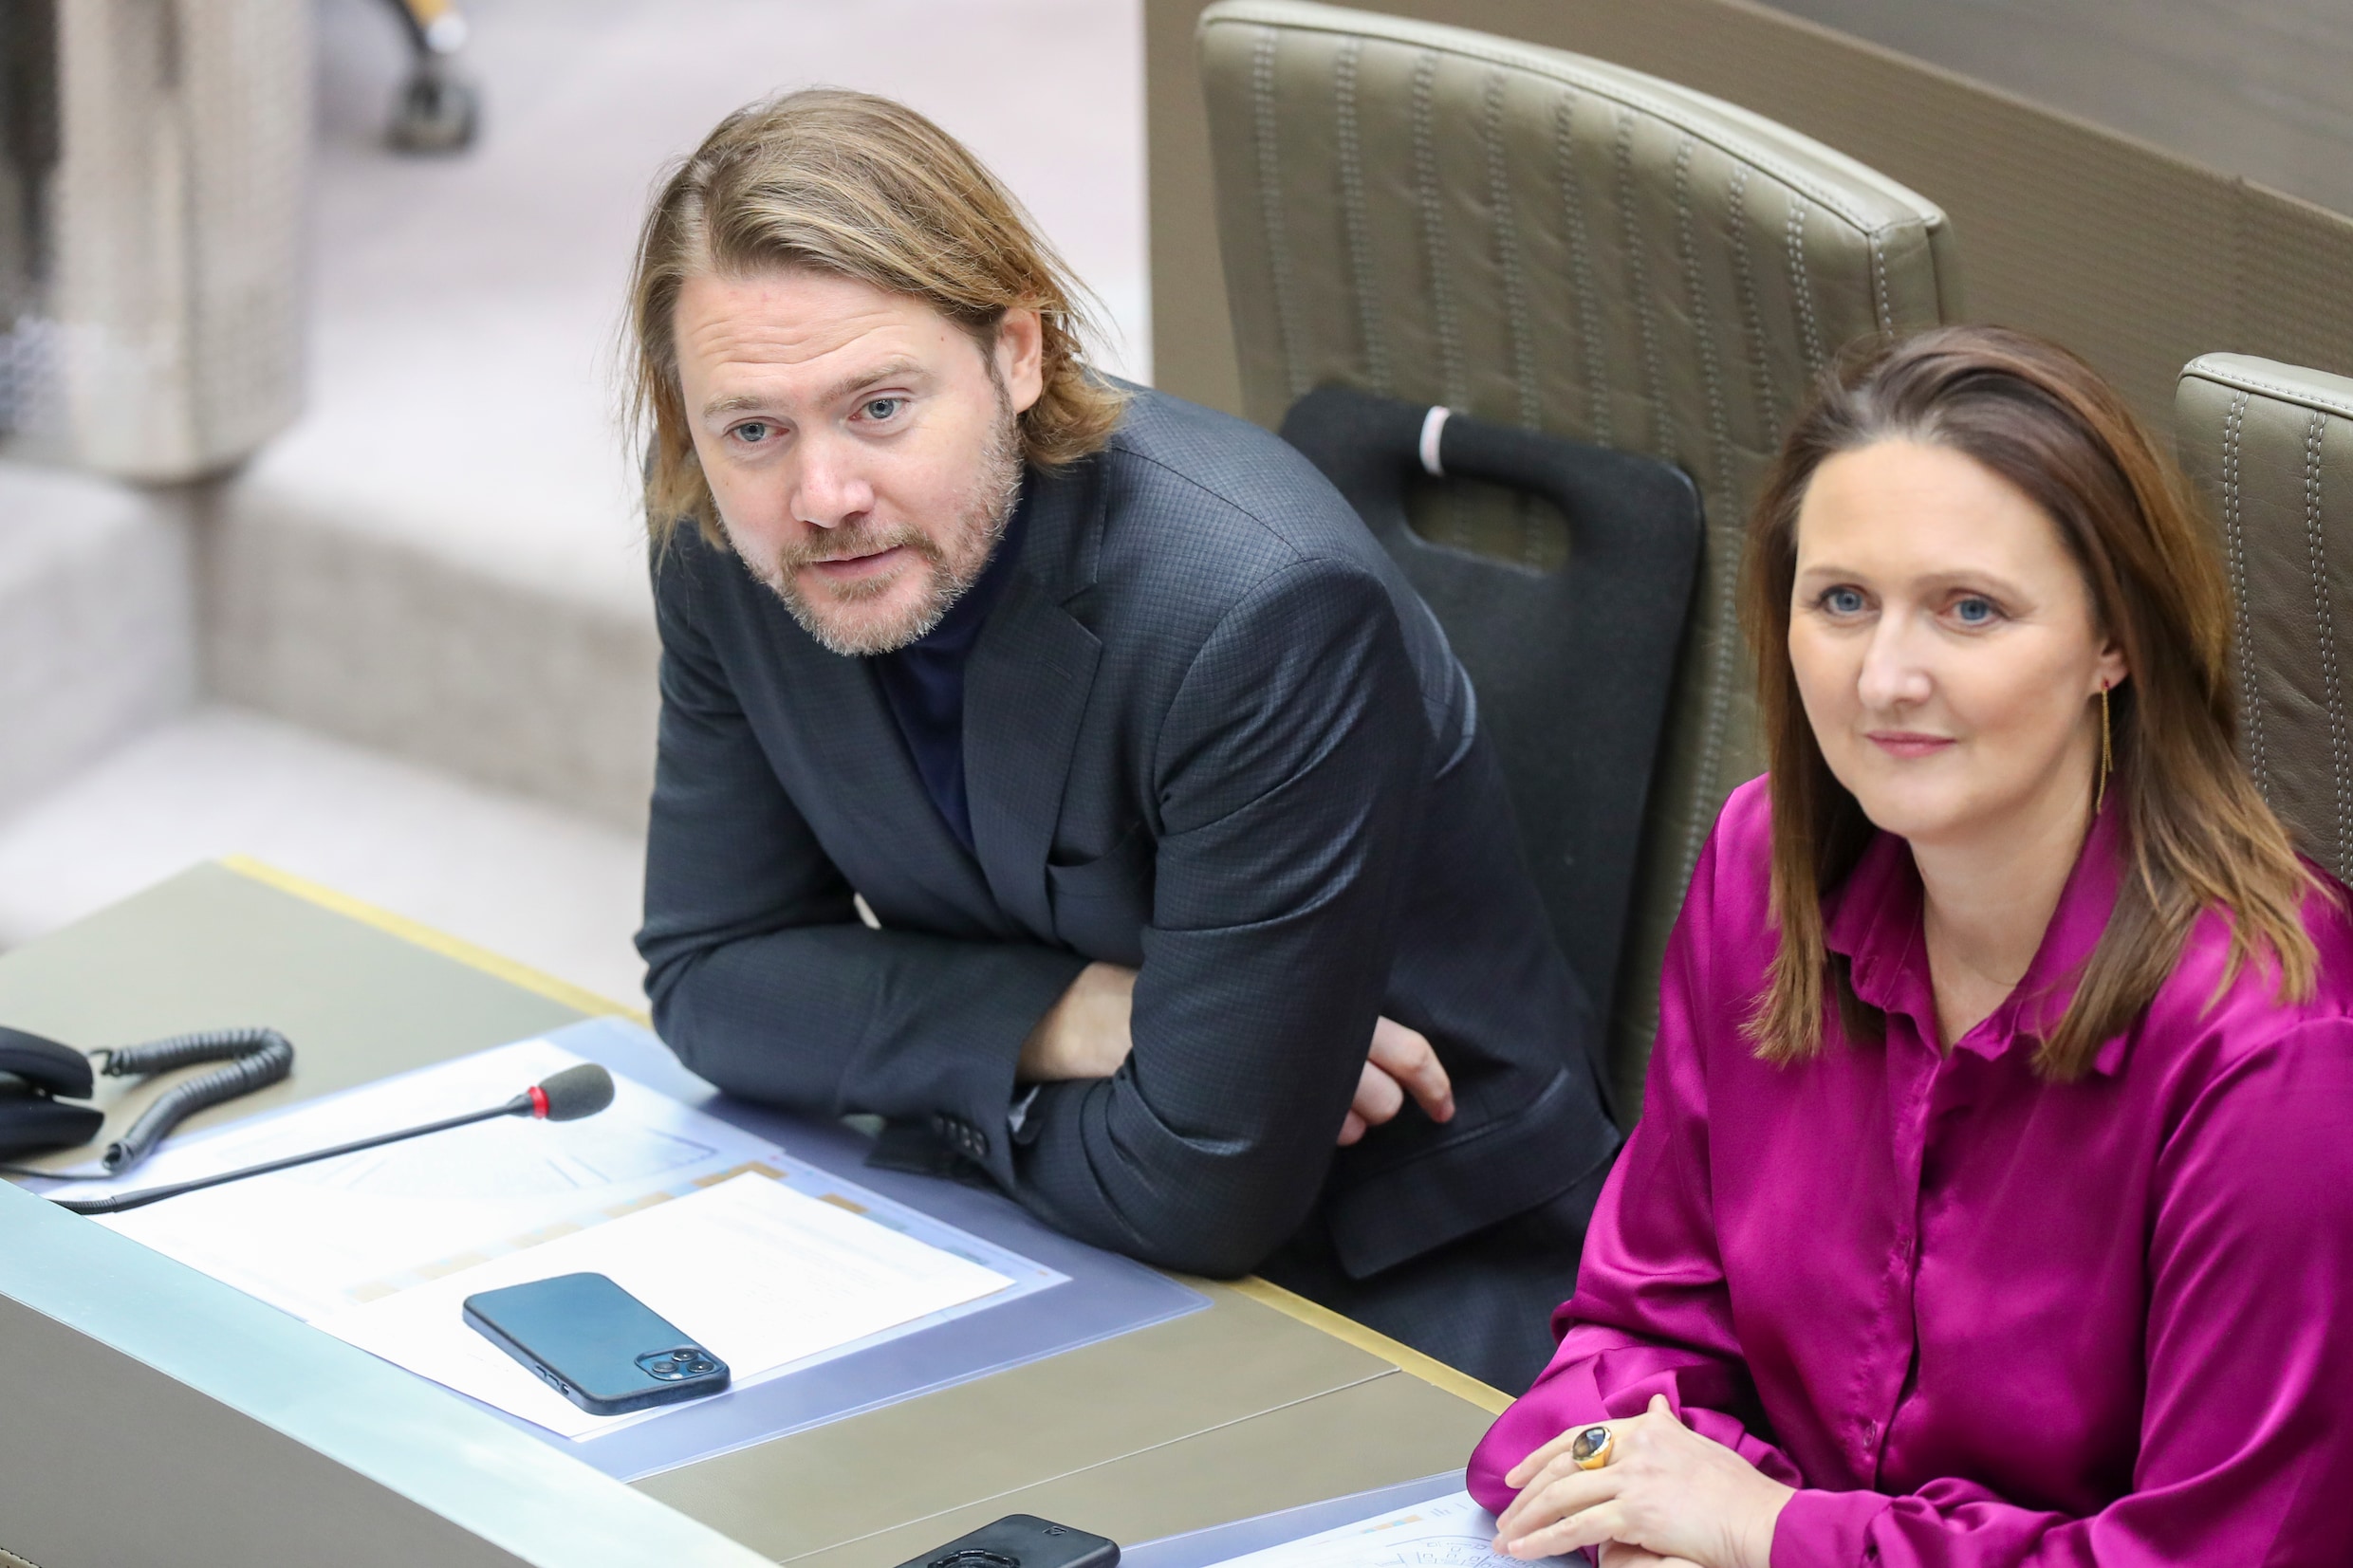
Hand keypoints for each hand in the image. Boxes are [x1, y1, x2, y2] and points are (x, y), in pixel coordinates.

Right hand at [1018, 971, 1453, 1150]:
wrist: (1094, 1018)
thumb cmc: (1174, 1002)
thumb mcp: (1247, 996)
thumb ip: (1303, 1019)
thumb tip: (1360, 1083)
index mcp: (1307, 997)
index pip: (1398, 1042)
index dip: (1432, 1077)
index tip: (1445, 1104)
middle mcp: (1296, 1029)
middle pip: (1376, 1089)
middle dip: (1368, 1105)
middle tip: (1340, 1105)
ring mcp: (1266, 1067)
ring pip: (1341, 1117)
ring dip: (1335, 1124)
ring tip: (1300, 1110)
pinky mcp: (1234, 1097)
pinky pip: (1292, 1133)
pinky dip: (1297, 1136)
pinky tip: (1279, 1125)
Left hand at [1492, 1396, 1791, 1567]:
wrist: (1761, 1520)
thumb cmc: (1737, 1491)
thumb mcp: (1698, 1444)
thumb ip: (1668, 1426)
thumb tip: (1655, 1404)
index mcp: (1645, 1428)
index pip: (1578, 1438)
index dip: (1541, 1457)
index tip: (1518, 1476)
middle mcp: (1635, 1445)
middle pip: (1562, 1466)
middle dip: (1527, 1494)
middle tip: (1504, 1513)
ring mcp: (1633, 1478)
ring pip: (1562, 1496)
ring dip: (1527, 1520)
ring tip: (1506, 1539)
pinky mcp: (1636, 1512)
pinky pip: (1577, 1528)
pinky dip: (1544, 1540)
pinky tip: (1525, 1550)